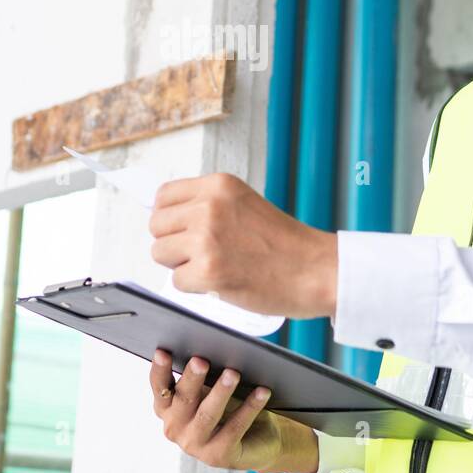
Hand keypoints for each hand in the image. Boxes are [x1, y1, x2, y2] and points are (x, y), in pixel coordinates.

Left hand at [149, 172, 337, 318]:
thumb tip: (167, 217)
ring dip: (182, 265)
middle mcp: (210, 206)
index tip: (181, 230)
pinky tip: (221, 281)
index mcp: (219, 185)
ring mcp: (207, 238)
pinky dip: (195, 287)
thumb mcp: (244, 204)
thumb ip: (208, 205)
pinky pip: (176, 281)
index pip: (163, 196)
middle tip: (201, 252)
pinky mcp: (208, 270)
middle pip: (156, 226)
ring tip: (214, 265)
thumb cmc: (286, 243)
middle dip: (173, 243)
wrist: (315, 270)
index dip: (169, 217)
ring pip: (161, 253)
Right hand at [149, 348, 318, 472]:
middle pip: (183, 399)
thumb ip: (202, 375)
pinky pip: (235, 428)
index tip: (163, 352)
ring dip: (221, 392)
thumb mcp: (209, 389)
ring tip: (233, 373)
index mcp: (167, 408)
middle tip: (201, 360)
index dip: (159, 370)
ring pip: (208, 415)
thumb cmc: (227, 406)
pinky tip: (261, 392)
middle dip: (192, 378)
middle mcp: (175, 428)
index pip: (159, 386)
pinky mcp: (218, 455)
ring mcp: (195, 444)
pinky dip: (249, 408)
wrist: (255, 439)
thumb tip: (210, 347)